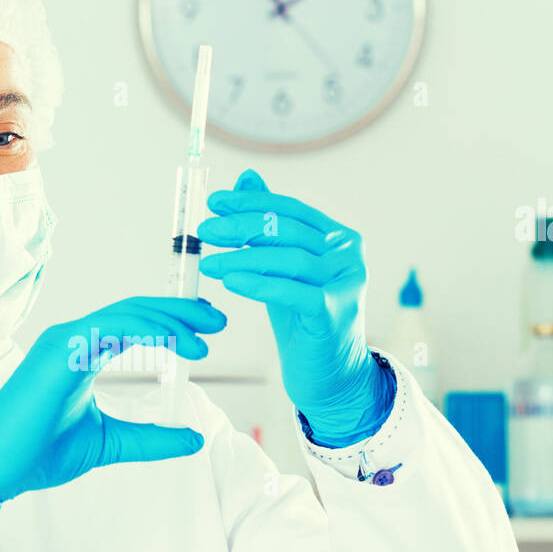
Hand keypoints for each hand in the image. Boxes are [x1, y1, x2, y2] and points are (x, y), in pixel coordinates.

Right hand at [0, 296, 226, 523]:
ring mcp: (63, 340)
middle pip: (136, 310)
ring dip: (171, 321)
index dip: (172, 322)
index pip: (133, 324)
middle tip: (217, 321)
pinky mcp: (59, 350)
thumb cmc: (38, 454)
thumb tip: (193, 437)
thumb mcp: (110, 443)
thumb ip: (150, 437)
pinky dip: (149, 330)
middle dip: (180, 312)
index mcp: (80, 353)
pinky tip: (177, 342)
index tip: (206, 332)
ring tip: (205, 338)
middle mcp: (72, 339)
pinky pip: (112, 328)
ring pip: (128, 314)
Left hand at [197, 169, 393, 447]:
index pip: (290, 209)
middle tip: (204, 231)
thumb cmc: (302, 318)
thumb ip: (268, 226)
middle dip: (241, 227)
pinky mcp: (335, 313)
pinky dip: (260, 284)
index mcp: (338, 237)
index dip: (251, 202)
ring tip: (208, 262)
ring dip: (242, 258)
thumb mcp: (281, 267)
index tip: (213, 203)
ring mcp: (346, 283)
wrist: (327, 374)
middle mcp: (348, 254)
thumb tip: (246, 177)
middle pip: (289, 231)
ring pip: (289, 261)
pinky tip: (231, 282)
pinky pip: (293, 292)